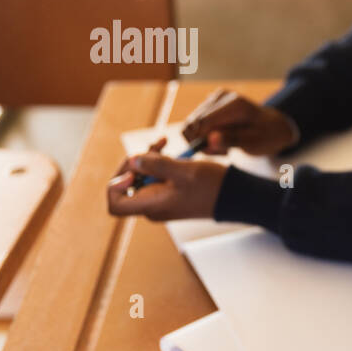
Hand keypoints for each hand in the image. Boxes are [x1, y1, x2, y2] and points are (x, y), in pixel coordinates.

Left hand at [106, 137, 228, 221]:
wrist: (236, 196)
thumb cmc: (212, 186)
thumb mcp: (183, 171)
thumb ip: (155, 165)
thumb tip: (132, 160)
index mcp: (152, 206)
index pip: (114, 203)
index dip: (116, 183)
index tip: (133, 168)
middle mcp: (152, 207)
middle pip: (127, 184)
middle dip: (136, 162)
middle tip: (154, 145)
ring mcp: (161, 201)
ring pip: (141, 178)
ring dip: (149, 158)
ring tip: (163, 143)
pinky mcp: (170, 195)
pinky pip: (155, 178)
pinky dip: (158, 163)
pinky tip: (168, 150)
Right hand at [181, 89, 298, 155]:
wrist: (272, 126)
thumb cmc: (266, 136)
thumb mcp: (253, 143)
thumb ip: (231, 140)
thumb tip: (209, 139)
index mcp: (235, 105)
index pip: (203, 123)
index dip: (203, 142)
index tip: (220, 153)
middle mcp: (221, 96)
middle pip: (194, 123)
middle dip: (203, 142)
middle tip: (225, 152)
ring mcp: (214, 97)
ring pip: (191, 125)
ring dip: (204, 141)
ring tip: (225, 147)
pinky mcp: (210, 102)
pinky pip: (195, 123)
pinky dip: (204, 136)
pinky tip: (221, 139)